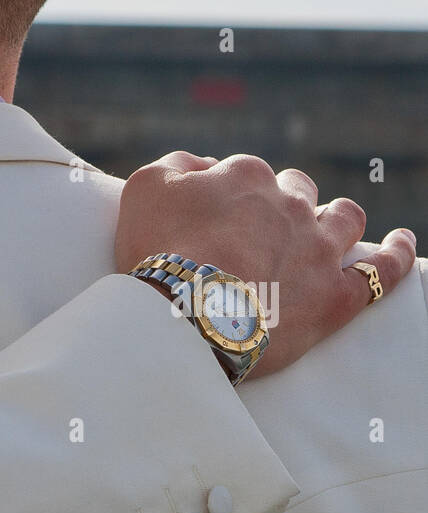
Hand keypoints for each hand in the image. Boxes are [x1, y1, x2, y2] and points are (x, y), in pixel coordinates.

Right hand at [115, 152, 417, 377]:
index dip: (223, 195)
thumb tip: (200, 164)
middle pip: (296, 191)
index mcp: (245, 177)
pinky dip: (397, 254)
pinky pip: (382, 270)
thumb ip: (173, 166)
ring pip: (343, 219)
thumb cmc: (158, 252)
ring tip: (326, 228)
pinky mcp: (336, 295)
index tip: (207, 220)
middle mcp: (289, 204)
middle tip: (256, 232)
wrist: (187, 313)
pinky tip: (403, 242)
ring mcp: (319, 249)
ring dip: (335, 219)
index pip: (241, 173)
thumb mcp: (144, 190)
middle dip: (282, 203)